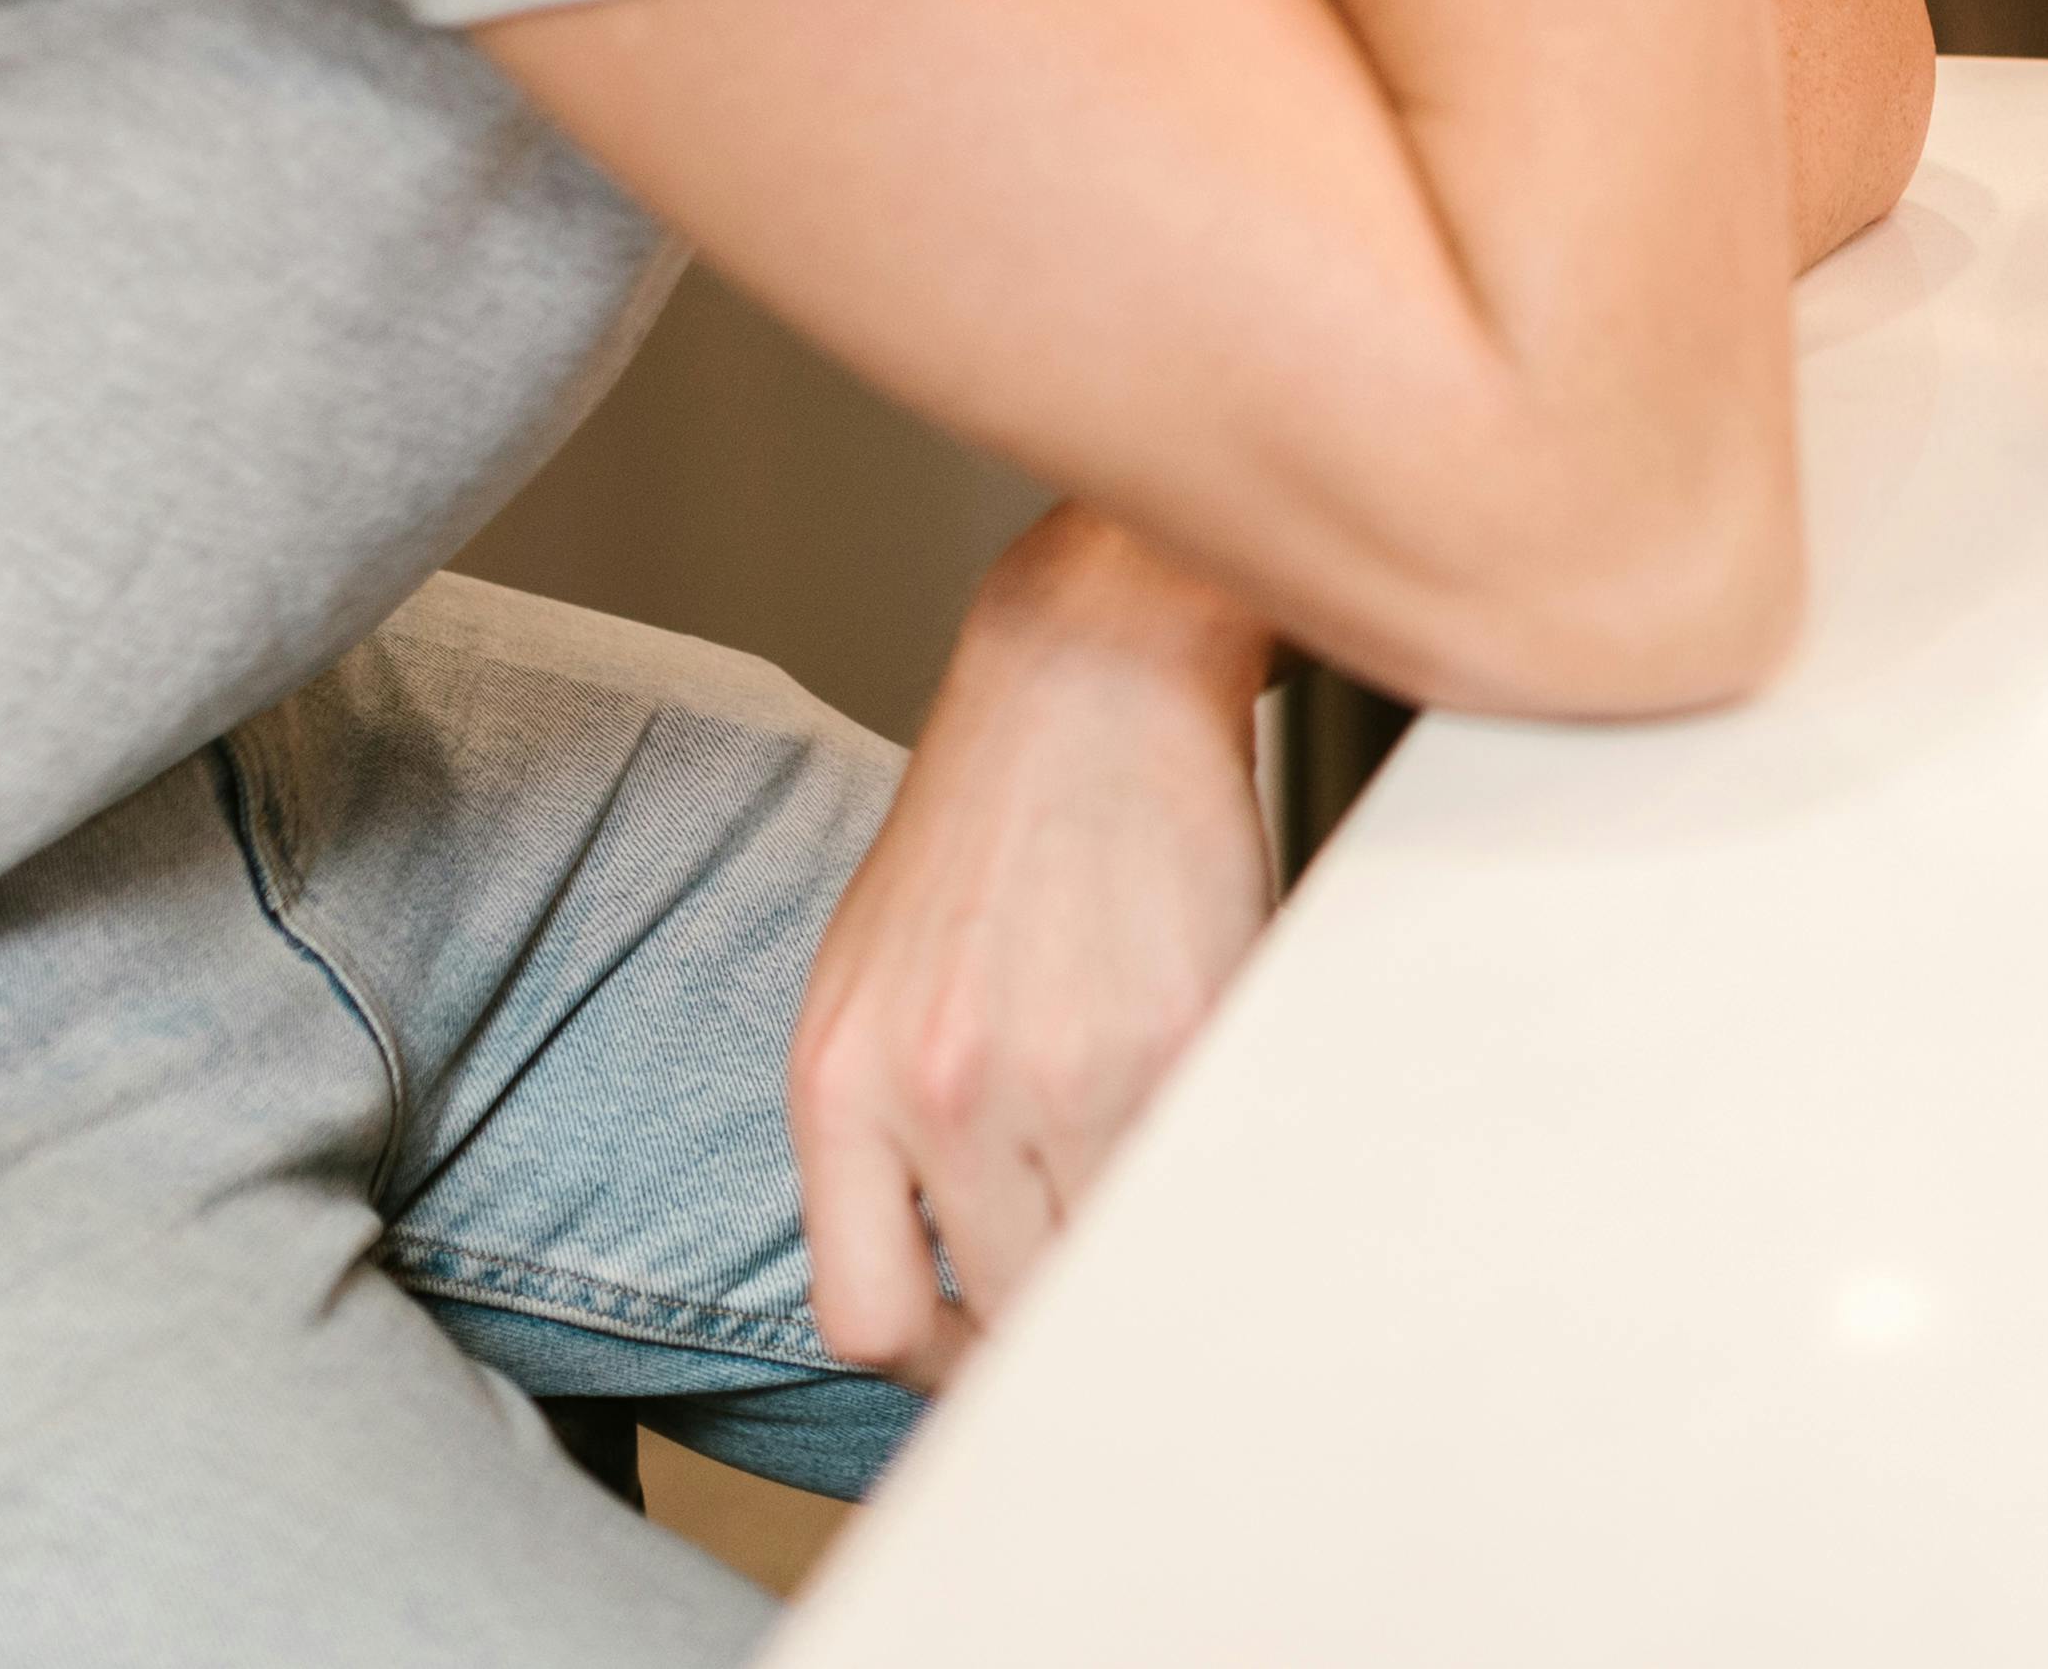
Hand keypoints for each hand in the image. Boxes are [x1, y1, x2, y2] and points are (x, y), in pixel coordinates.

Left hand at [787, 507, 1282, 1386]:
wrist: (1089, 680)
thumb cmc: (981, 835)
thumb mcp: (865, 989)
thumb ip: (879, 1143)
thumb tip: (941, 1293)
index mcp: (843, 1083)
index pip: (867, 1323)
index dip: (938, 1367)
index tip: (985, 1343)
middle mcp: (942, 1090)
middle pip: (1005, 1319)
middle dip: (1050, 1322)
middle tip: (1087, 1276)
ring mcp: (1068, 1069)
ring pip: (1109, 1266)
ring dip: (1135, 1257)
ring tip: (1148, 1202)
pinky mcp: (1187, 1034)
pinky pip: (1196, 1180)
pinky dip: (1204, 1188)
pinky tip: (1202, 1137)